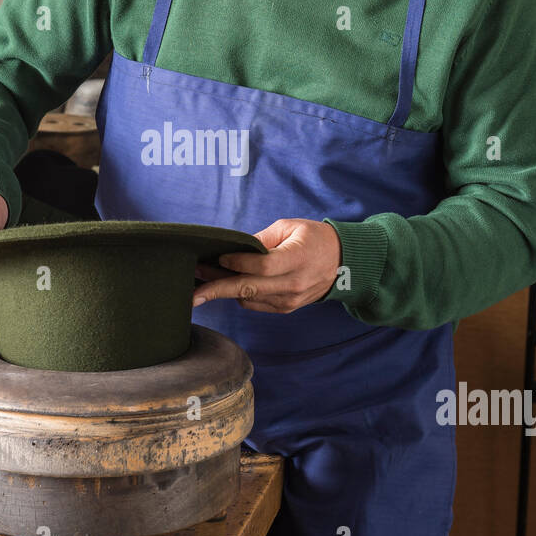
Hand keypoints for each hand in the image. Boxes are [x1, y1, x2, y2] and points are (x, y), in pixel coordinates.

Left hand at [193, 218, 341, 313]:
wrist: (344, 263)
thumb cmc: (315, 239)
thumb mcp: (290, 227)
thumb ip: (262, 240)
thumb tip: (234, 249)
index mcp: (298, 259)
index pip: (263, 266)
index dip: (238, 263)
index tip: (217, 258)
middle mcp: (294, 284)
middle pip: (249, 289)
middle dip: (216, 288)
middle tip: (192, 288)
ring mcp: (290, 300)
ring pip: (249, 299)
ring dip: (223, 291)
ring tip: (202, 279)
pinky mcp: (286, 308)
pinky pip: (255, 304)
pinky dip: (239, 295)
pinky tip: (225, 285)